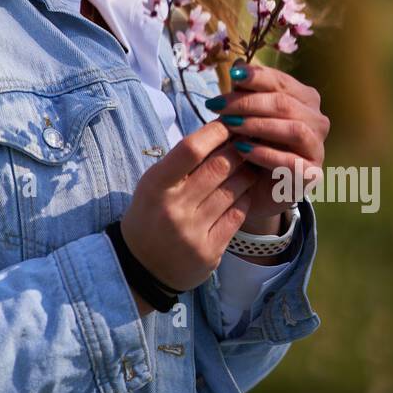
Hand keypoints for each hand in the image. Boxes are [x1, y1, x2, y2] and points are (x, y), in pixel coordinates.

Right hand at [119, 119, 257, 295]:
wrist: (141, 267)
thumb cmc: (150, 215)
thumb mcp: (153, 185)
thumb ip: (181, 164)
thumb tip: (218, 132)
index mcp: (155, 185)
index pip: (190, 149)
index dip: (215, 132)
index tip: (228, 124)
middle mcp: (174, 208)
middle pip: (219, 167)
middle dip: (238, 150)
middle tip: (248, 142)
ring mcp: (192, 231)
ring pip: (233, 191)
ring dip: (246, 174)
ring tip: (250, 166)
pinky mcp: (209, 251)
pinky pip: (237, 216)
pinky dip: (244, 199)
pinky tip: (244, 193)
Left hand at [207, 58, 329, 229]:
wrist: (255, 187)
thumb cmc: (251, 142)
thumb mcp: (244, 114)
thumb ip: (244, 92)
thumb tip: (239, 65)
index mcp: (304, 98)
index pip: (282, 81)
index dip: (257, 77)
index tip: (232, 76)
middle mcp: (317, 120)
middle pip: (285, 103)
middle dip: (248, 102)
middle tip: (219, 106)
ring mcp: (317, 147)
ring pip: (294, 129)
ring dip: (259, 125)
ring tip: (230, 126)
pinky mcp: (312, 174)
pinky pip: (293, 161)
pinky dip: (266, 154)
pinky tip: (243, 150)